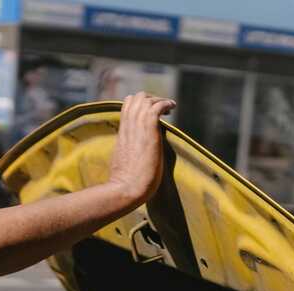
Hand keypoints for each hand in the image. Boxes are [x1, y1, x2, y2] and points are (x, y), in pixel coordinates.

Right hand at [107, 92, 175, 208]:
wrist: (127, 187)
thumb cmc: (125, 182)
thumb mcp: (121, 160)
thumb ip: (126, 151)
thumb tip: (127, 153)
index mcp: (121, 133)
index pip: (127, 107)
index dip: (139, 106)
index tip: (150, 113)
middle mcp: (127, 126)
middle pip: (135, 99)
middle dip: (150, 99)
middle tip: (162, 109)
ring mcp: (137, 125)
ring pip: (145, 99)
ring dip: (159, 100)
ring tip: (170, 106)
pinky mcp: (148, 128)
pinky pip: (157, 106)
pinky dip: (166, 103)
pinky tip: (172, 107)